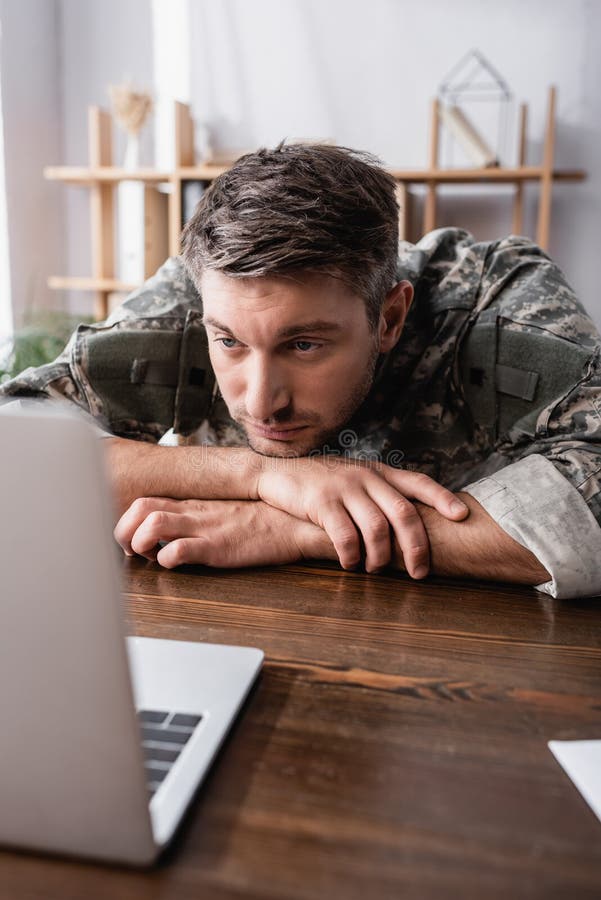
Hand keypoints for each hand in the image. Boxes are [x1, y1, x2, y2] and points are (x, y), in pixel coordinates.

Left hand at [113, 497, 327, 568]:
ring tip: (152, 558)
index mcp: (190, 505)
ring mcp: (203, 527)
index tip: (132, 544)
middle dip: (124, 533)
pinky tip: (175, 565)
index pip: (143, 502)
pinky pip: (180, 549)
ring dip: (141, 545)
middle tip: (134, 553)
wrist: (290, 523)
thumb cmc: (256, 521)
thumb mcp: (218, 513)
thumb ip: (193, 520)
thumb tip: (169, 535)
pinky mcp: (216, 546)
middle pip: (138, 509)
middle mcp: (191, 512)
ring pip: (152, 525)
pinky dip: (167, 560)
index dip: (126, 523)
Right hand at [254, 457, 468, 576]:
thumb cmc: (321, 482)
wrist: (277, 473)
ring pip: (376, 528)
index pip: (419, 482)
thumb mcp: (355, 477)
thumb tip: (411, 520)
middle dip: (416, 546)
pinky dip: (351, 556)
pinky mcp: (321, 503)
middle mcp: (366, 477)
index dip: (442, 499)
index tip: (462, 516)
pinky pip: (345, 536)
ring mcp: (344, 489)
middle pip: (403, 513)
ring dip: (381, 556)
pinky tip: (350, 565)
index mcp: (379, 472)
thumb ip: (380, 492)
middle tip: (420, 572)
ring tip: (376, 569)